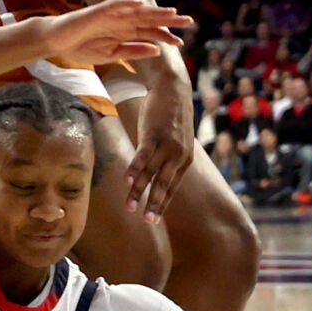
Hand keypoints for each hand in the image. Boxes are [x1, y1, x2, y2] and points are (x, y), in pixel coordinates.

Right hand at [39, 0, 193, 67]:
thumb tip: (157, 50)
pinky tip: (139, 4)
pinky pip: (113, 4)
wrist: (57, 41)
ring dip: (153, 10)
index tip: (181, 42)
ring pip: (136, 10)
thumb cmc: (82, 47)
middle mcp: (121, 21)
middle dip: (168, 20)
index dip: (165, 36)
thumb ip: (133, 51)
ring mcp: (110, 15)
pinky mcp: (97, 11)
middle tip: (189, 21)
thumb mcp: (111, 54)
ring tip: (171, 12)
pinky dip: (126, 3)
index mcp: (124, 32)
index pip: (149, 32)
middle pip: (148, 19)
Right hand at [125, 78, 195, 222]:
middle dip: (155, 205)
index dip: (162, 203)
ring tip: (130, 208)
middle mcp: (178, 156)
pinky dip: (135, 170)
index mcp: (184, 159)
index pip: (172, 187)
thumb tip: (158, 171)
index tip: (153, 219)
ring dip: (139, 192)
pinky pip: (143, 156)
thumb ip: (169, 156)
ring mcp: (167, 146)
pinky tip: (127, 182)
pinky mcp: (154, 135)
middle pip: (164, 185)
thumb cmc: (170, 114)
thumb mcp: (175, 139)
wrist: (173, 88)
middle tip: (147, 222)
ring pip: (151, 174)